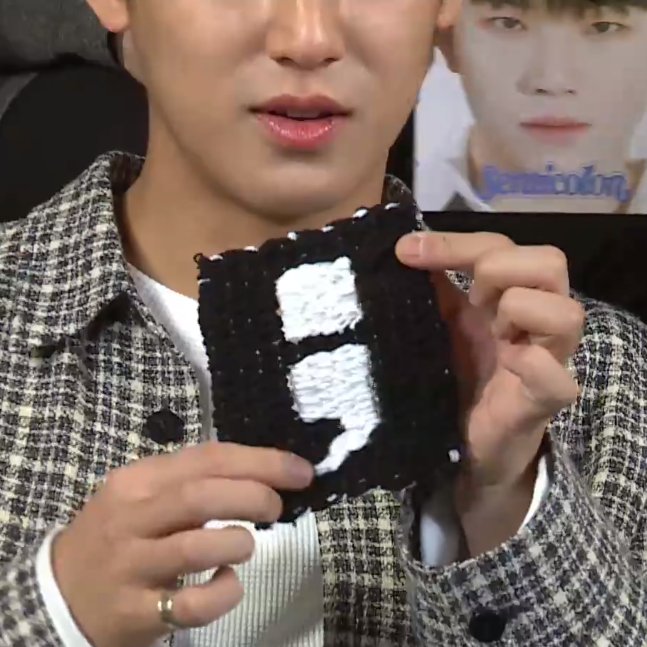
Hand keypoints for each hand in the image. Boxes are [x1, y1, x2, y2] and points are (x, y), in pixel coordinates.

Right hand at [52, 442, 313, 646]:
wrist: (60, 593)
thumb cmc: (120, 533)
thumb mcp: (146, 494)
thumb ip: (195, 480)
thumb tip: (264, 473)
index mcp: (139, 480)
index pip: (208, 458)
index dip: (262, 462)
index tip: (300, 472)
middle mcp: (131, 518)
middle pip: (202, 496)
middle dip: (253, 496)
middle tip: (276, 508)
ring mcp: (130, 566)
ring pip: (196, 547)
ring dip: (238, 543)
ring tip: (246, 545)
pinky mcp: (134, 612)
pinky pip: (192, 605)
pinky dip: (224, 592)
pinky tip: (228, 584)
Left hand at [396, 232, 583, 554]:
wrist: (469, 445)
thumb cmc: (460, 377)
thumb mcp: (443, 325)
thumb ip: (433, 288)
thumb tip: (404, 247)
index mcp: (507, 296)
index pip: (499, 246)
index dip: (456, 242)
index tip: (405, 251)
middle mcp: (534, 320)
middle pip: (550, 262)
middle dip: (500, 267)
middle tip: (470, 299)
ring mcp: (546, 360)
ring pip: (567, 313)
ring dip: (521, 309)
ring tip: (493, 331)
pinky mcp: (543, 402)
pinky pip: (557, 377)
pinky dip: (533, 364)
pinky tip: (507, 363)